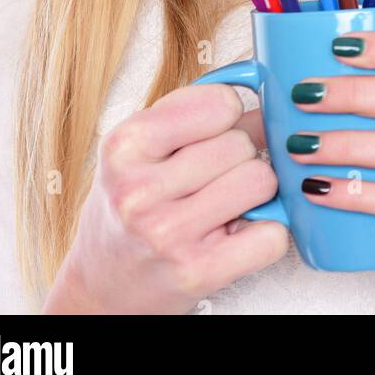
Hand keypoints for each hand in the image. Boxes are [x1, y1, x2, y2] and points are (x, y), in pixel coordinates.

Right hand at [42, 84, 285, 314]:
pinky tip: (238, 235)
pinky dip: (267, 233)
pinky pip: (271, 235)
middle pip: (241, 144)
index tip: (214, 130)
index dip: (226, 114)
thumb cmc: (130, 204)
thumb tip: (266, 89)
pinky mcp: (196, 274)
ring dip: (253, 192)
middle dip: (238, 156)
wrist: (102, 285)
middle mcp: (139, 191)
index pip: (220, 103)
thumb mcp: (141, 146)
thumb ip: (194, 109)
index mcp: (125, 145)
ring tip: (222, 204)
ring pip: (260, 181)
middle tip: (212, 177)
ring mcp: (167, 235)